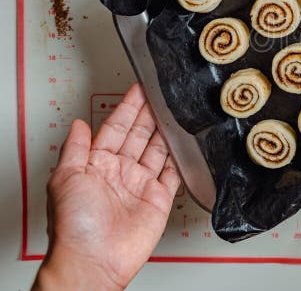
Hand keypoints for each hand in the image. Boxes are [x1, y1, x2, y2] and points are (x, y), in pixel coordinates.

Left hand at [33, 84, 179, 290]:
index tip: (138, 90)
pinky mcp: (159, 198)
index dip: (127, 107)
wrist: (95, 260)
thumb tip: (79, 124)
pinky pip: (173, 173)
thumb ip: (75, 148)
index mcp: (96, 165)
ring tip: (175, 111)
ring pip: (157, 149)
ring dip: (165, 130)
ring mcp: (140, 185)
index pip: (115, 128)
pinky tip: (185, 144)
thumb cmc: (75, 226)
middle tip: (161, 94)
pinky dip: (180, 158)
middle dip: (149, 113)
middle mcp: (119, 173)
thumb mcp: (65, 178)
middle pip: (138, 135)